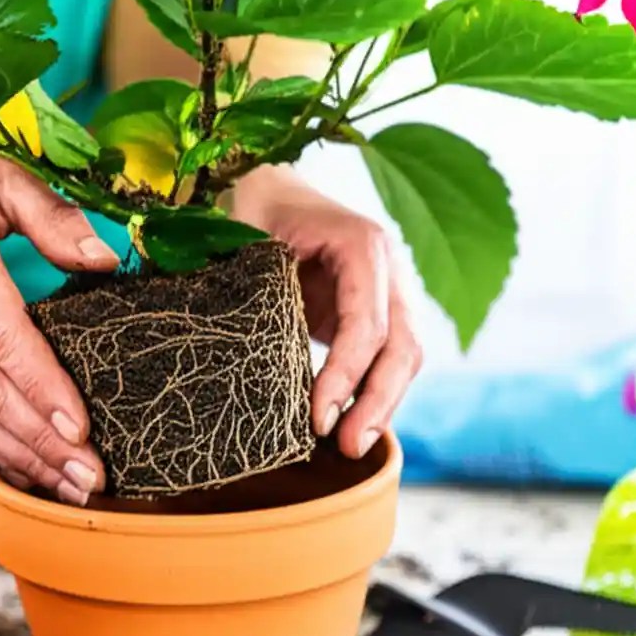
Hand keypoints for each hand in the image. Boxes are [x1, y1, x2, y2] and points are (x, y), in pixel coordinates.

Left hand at [232, 165, 422, 458]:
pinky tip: (352, 427)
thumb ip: (249, 280)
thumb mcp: (247, 234)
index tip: (316, 417)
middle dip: (377, 401)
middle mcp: (387, 267)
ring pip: (405, 357)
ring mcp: (388, 291)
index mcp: (360, 243)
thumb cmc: (252, 209)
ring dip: (383, 406)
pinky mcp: (376, 313)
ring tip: (350, 447)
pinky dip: (373, 394)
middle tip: (345, 446)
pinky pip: (388, 360)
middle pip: (402, 346)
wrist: (271, 188)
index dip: (345, 374)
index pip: (367, 323)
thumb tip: (230, 345)